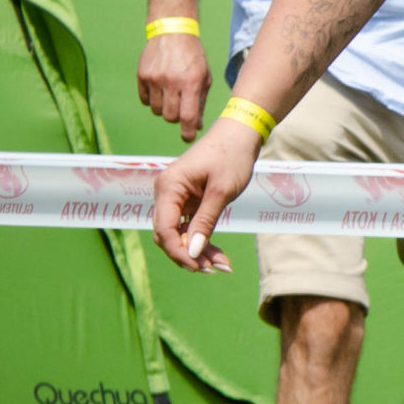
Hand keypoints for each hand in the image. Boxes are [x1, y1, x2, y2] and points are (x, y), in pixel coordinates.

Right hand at [137, 32, 212, 141]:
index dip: (188, 132)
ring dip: (164, 109)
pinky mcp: (142, 76)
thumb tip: (195, 126)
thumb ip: (201, 102)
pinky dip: (153, 100)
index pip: (188, 116)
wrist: (172, 32)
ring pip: (157, 111)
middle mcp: (171, 81)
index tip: (188, 137)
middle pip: (170, 117)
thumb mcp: (204, 77)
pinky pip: (145, 100)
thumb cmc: (193, 57)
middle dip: (176, 118)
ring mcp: (154, 78)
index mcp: (191, 82)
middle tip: (180, 109)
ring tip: (171, 96)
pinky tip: (160, 89)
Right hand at [151, 111, 259, 272]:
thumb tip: (191, 252)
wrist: (240, 135)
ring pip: (178, 234)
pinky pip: (188, 227)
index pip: (163, 229)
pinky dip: (201, 240)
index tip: (198, 266)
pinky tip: (218, 255)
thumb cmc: (231, 157)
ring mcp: (175, 197)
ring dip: (196, 251)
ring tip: (221, 265)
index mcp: (168, 187)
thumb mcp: (221, 192)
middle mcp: (166, 192)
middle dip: (188, 254)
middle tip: (214, 269)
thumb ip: (204, 222)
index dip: (177, 252)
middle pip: (167, 234)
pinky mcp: (187, 201)